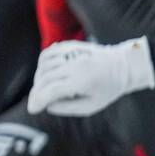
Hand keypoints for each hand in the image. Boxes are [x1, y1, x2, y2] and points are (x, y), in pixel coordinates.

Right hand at [28, 36, 154, 116]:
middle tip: (37, 102)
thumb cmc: (108, 89)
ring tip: (45, 89)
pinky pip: (47, 54)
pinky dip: (42, 65)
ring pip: (43, 66)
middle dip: (37, 92)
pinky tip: (46, 74)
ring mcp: (72, 53)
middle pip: (45, 78)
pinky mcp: (70, 46)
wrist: (122, 65)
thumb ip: (69, 108)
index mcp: (83, 81)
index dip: (39, 100)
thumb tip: (47, 106)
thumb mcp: (92, 105)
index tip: (32, 109)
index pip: (53, 90)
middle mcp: (76, 64)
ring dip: (38, 79)